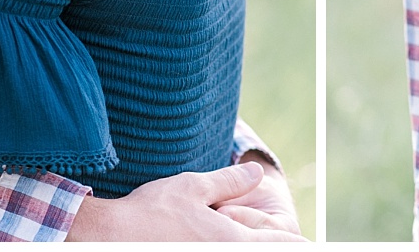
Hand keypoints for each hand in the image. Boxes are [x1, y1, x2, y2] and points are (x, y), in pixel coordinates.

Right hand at [67, 163, 306, 240]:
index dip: (293, 242)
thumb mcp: (194, 186)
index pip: (277, 245)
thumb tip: (256, 173)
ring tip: (258, 237)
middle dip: (271, 244)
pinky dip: (224, 244)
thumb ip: (229, 181)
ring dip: (248, 243)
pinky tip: (217, 237)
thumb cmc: (152, 211)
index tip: (306, 242)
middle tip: (292, 240)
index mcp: (230, 240)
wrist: (111, 237)